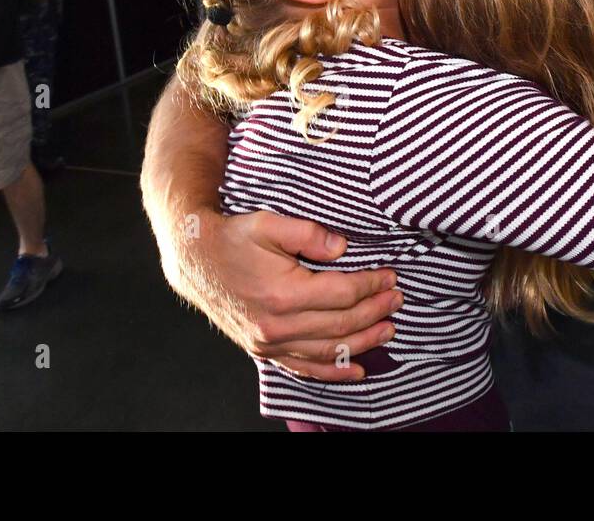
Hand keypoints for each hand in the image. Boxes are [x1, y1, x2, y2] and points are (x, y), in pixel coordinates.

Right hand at [173, 208, 401, 381]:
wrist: (195, 260)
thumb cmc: (234, 238)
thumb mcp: (270, 222)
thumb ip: (309, 233)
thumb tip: (343, 248)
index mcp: (283, 293)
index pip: (343, 294)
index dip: (372, 286)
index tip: (391, 277)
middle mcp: (277, 325)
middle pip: (341, 325)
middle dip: (375, 312)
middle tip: (398, 299)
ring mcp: (270, 343)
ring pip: (328, 351)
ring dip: (364, 342)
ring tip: (389, 329)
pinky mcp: (264, 350)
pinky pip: (305, 368)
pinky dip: (334, 372)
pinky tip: (357, 370)